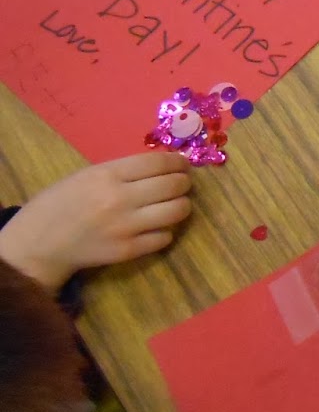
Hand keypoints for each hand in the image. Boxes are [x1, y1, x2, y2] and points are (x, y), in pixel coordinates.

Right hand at [0, 153, 191, 291]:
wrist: (41, 242)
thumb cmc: (63, 203)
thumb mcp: (87, 175)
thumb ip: (123, 171)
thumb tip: (164, 165)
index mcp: (108, 175)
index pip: (159, 162)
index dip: (178, 162)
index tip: (183, 164)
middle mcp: (120, 199)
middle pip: (174, 185)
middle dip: (184, 182)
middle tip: (182, 184)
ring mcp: (126, 226)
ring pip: (177, 211)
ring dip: (182, 205)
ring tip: (175, 204)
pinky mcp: (129, 250)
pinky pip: (165, 237)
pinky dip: (165, 231)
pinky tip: (156, 227)